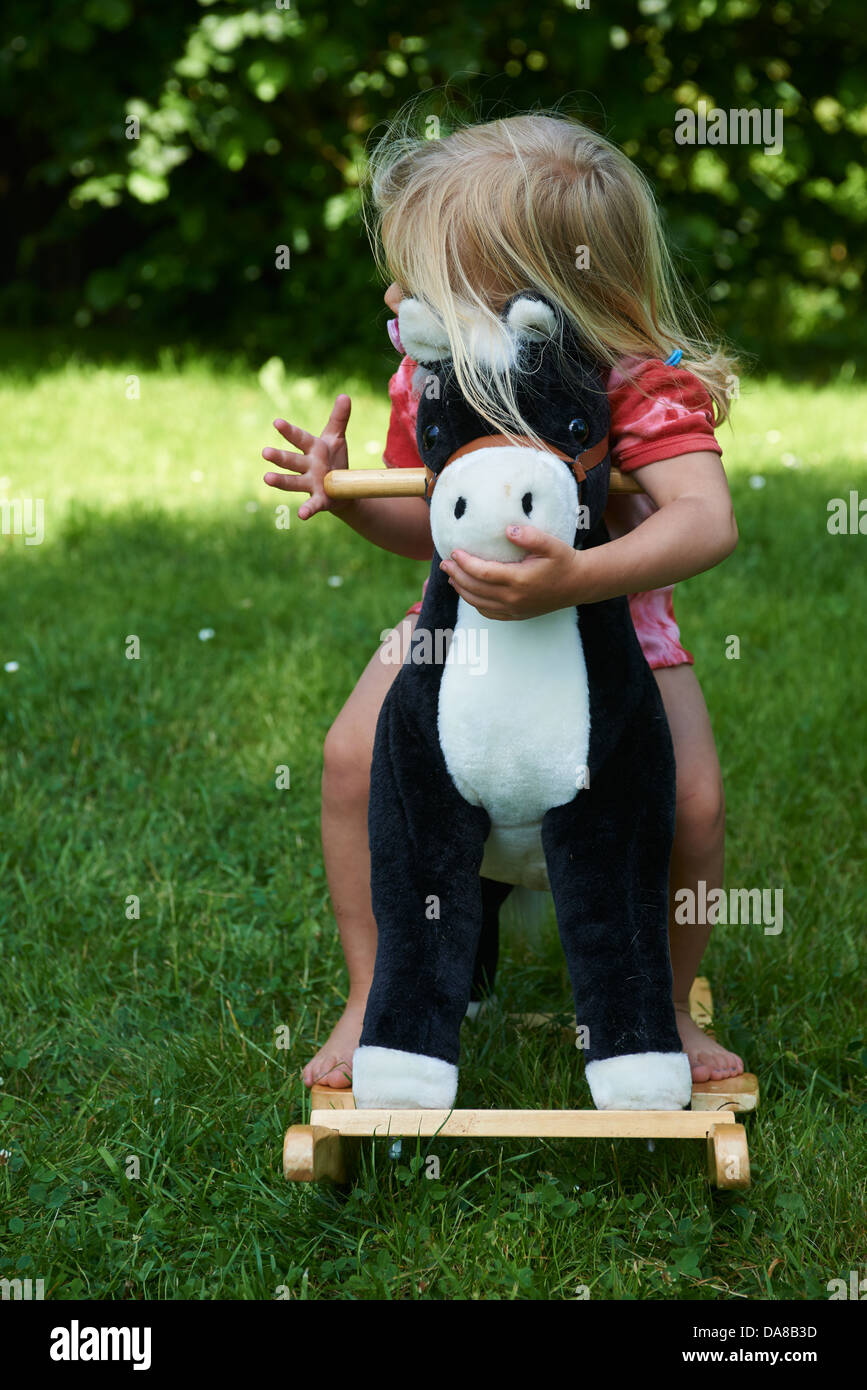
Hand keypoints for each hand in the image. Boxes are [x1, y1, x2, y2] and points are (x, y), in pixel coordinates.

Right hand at [261, 394, 350, 519]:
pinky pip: (312, 505)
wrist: (342, 488)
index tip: (277, 422)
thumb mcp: (337, 438)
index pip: (299, 438)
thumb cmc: (334, 460)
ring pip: (294, 482)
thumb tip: (345, 396)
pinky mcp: (319, 501)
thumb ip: (339, 419)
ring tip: (267, 478)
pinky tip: (302, 515)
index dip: (289, 431)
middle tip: (265, 452)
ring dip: (281, 481)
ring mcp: (310, 484)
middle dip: (279, 457)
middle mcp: (307, 466)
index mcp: (312, 449)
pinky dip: (307, 510)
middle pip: (292, 461)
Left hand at [440, 525, 585, 619]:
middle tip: (444, 563)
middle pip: (475, 589)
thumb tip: (508, 529)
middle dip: (456, 575)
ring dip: (461, 589)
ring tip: (451, 576)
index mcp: (519, 580)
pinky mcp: (516, 615)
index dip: (465, 563)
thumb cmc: (564, 561)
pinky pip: (488, 612)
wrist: (579, 584)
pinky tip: (468, 592)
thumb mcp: (552, 544)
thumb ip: (530, 536)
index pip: (482, 573)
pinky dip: (474, 602)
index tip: (453, 552)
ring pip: (478, 602)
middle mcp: (513, 598)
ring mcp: (514, 609)